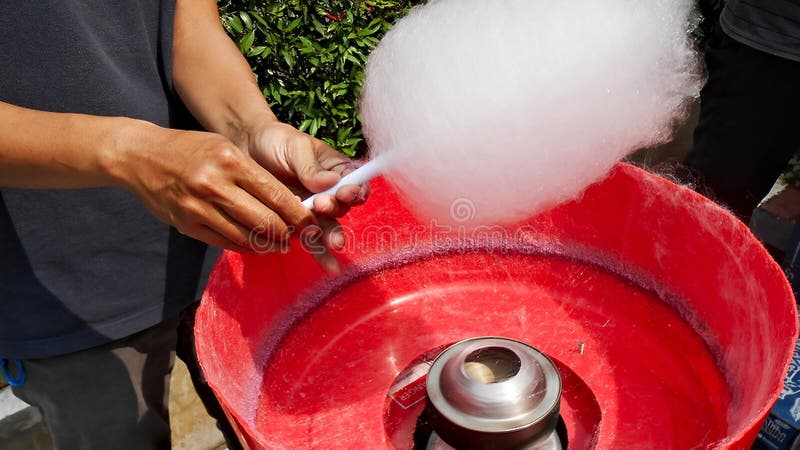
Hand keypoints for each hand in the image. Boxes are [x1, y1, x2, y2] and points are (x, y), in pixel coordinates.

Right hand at [115, 122, 318, 253]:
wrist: (141, 156)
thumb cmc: (192, 149)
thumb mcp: (225, 149)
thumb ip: (255, 175)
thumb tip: (288, 204)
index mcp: (231, 161)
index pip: (276, 195)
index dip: (299, 215)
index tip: (313, 225)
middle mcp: (215, 185)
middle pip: (265, 221)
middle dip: (287, 233)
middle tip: (299, 236)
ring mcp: (199, 208)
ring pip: (246, 237)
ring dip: (268, 245)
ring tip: (281, 243)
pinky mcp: (187, 225)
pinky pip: (225, 243)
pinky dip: (245, 247)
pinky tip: (256, 245)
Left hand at [245, 120, 369, 271]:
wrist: (247, 149)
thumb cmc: (276, 142)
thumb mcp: (294, 147)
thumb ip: (310, 166)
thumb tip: (330, 182)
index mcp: (336, 170)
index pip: (354, 182)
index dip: (354, 190)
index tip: (345, 191)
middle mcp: (330, 192)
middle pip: (342, 207)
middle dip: (334, 209)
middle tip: (321, 205)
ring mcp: (314, 210)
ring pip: (328, 226)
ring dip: (331, 235)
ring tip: (333, 244)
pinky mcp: (298, 224)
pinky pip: (311, 239)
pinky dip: (319, 252)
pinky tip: (329, 266)